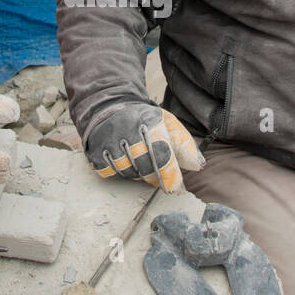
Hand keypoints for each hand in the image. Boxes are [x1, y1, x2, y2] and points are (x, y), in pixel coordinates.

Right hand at [85, 103, 205, 192]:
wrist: (108, 107)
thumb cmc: (143, 119)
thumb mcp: (167, 123)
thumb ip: (184, 143)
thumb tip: (198, 166)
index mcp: (149, 122)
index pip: (162, 153)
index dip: (169, 174)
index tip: (174, 187)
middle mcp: (128, 131)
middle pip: (145, 167)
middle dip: (155, 177)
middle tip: (161, 179)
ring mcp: (109, 141)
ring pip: (128, 172)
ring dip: (138, 174)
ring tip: (140, 163)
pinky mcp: (96, 151)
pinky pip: (110, 172)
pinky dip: (119, 172)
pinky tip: (124, 161)